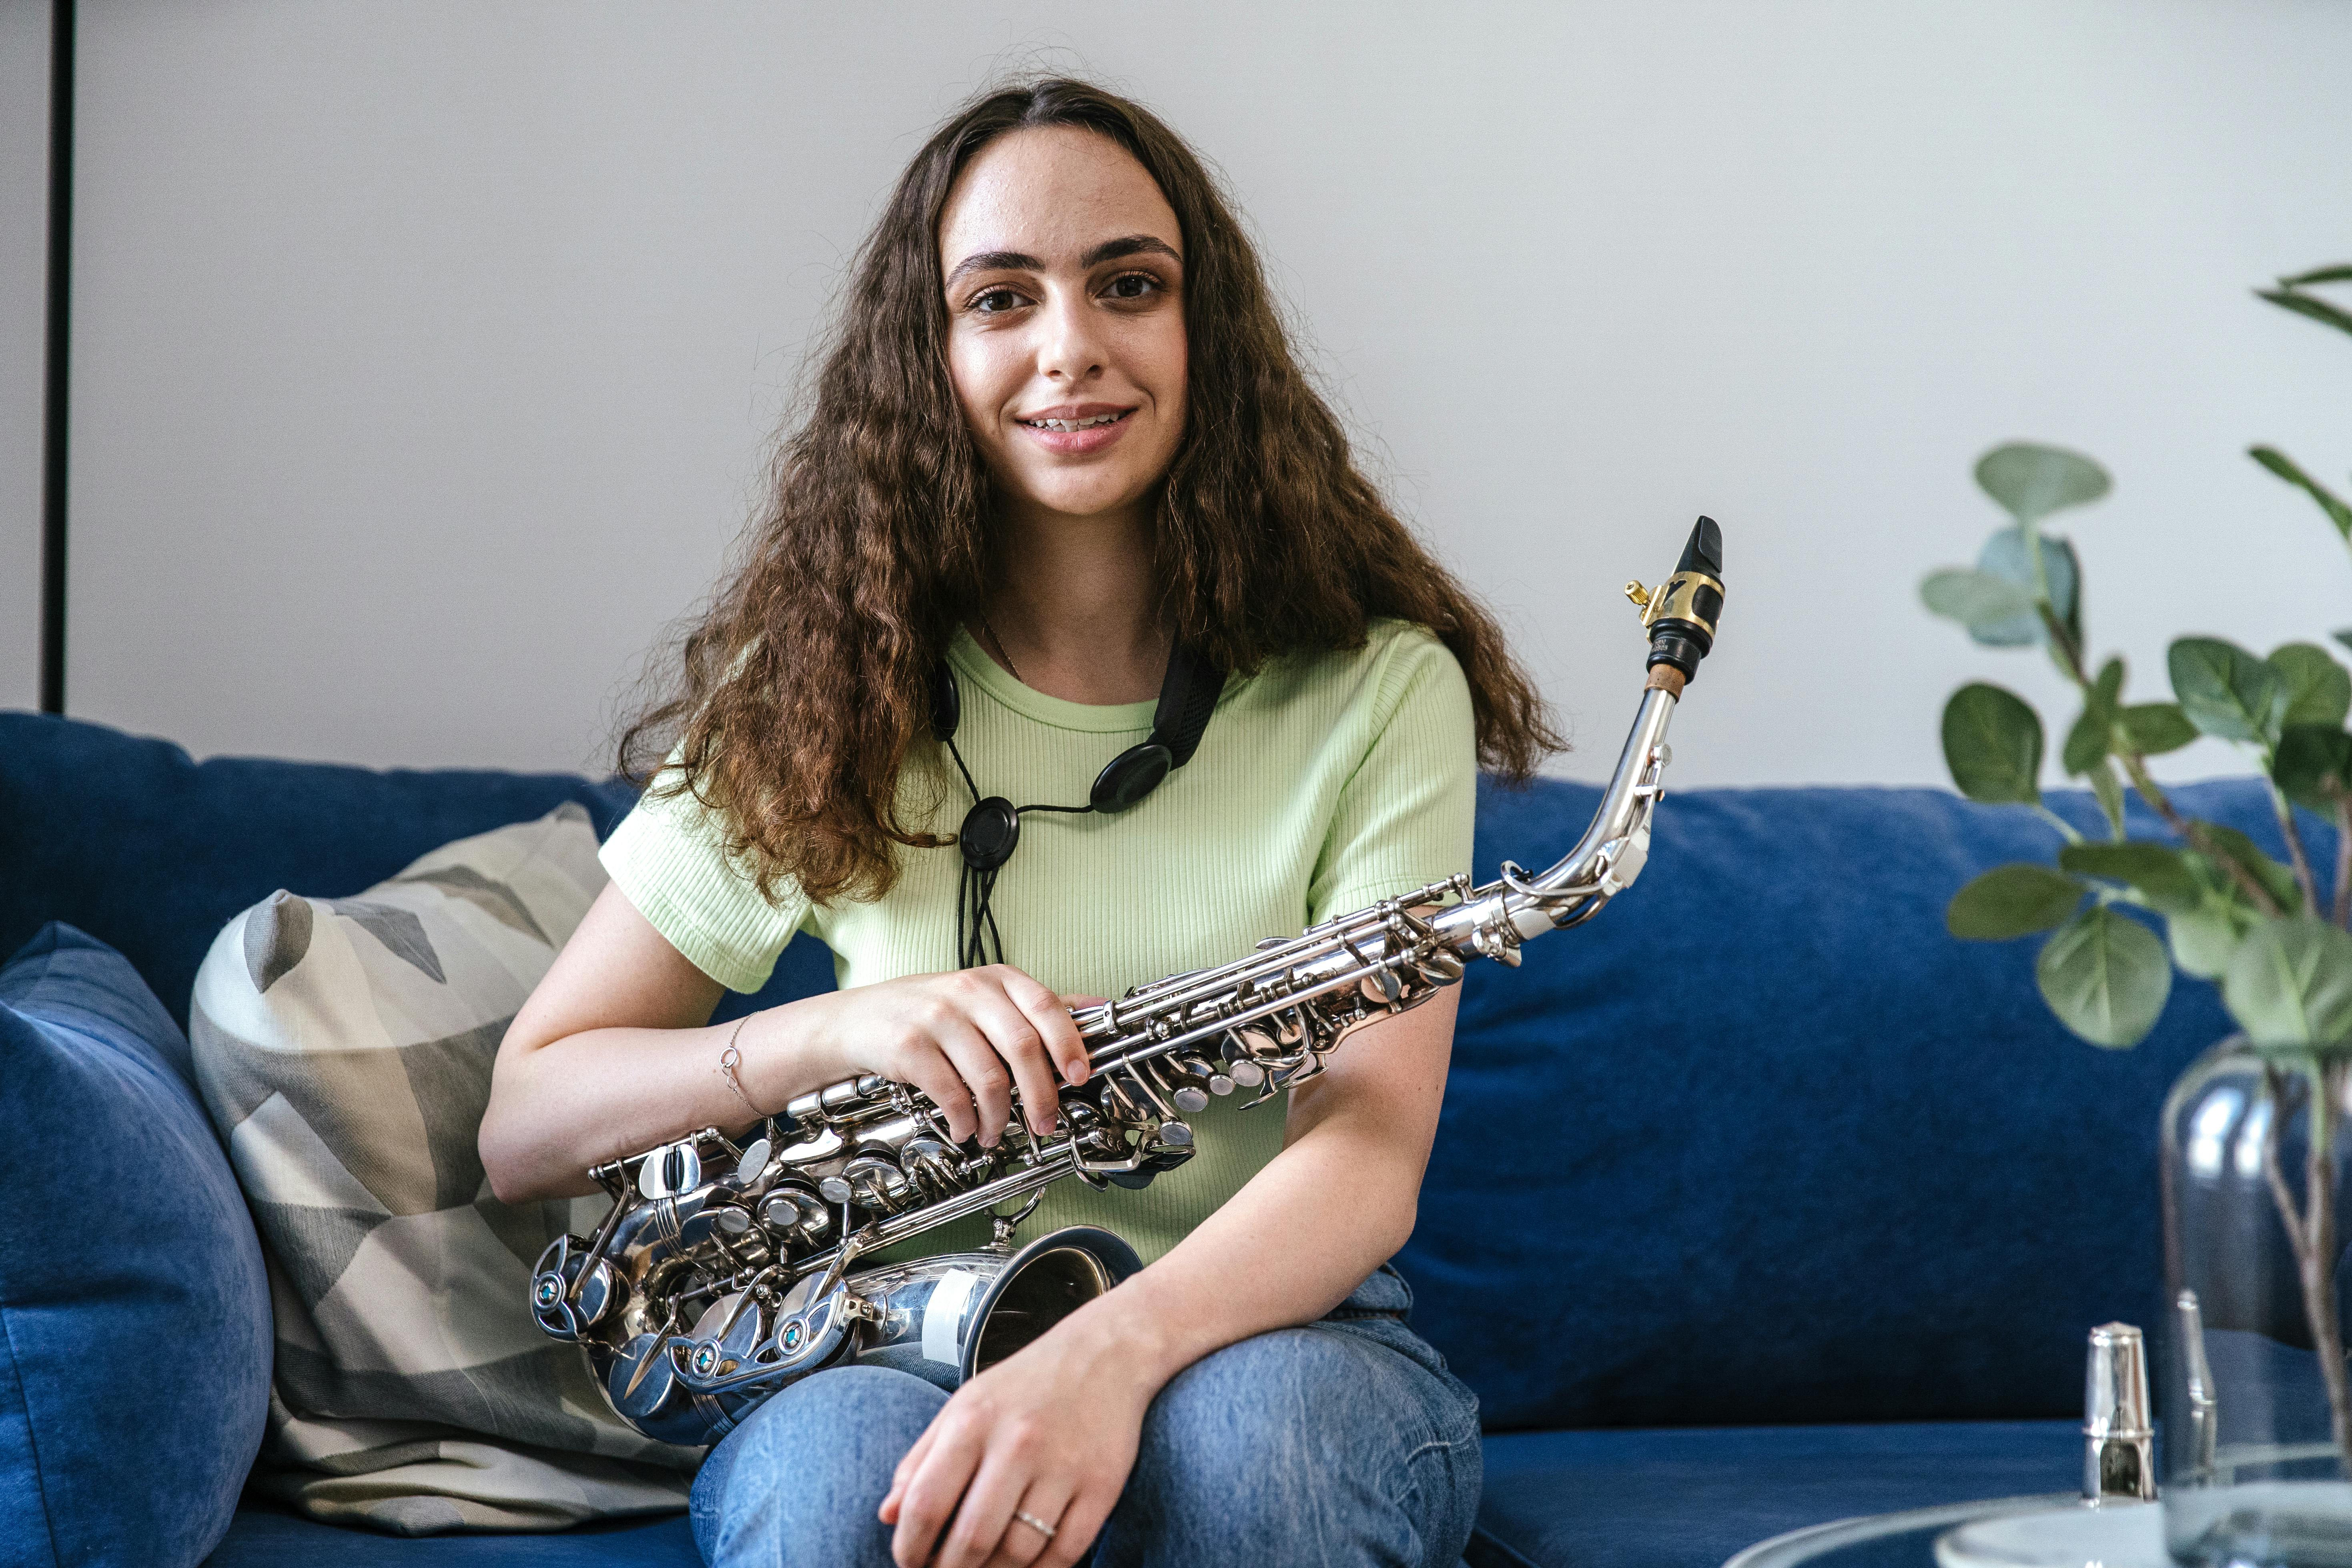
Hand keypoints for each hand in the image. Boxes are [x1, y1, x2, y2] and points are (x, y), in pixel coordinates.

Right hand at [783, 967, 1092, 1145]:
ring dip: (1000, 1117)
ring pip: (988, 1077)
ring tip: (997, 1132)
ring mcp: (937, 1017)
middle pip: (1022, 1047)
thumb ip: (1036, 1007)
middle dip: (1041, 1094)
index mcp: (996, 979)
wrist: (858, 1019)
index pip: (1045, 1005)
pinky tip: (965, 1128)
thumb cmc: (930, 1012)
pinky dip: (964, 1120)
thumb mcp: (984, 997)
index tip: (1081, 1075)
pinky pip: (950, 1093)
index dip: (1069, 1043)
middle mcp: (968, 991)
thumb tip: (1098, 1010)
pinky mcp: (909, 1047)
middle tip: (1046, 1122)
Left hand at [878, 1309, 1157, 1567]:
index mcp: (973, 1421)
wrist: (1104, 1353)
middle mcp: (1018, 1443)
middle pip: (972, 1539)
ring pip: (1018, 1552)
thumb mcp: (963, 1406)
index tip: (909, 1562)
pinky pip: (1066, 1552)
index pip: (926, 1504)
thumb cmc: (1024, 1386)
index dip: (909, 1547)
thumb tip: (888, 1515)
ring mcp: (1064, 1466)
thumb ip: (920, 1459)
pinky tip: (1025, 1567)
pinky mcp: (1102, 1485)